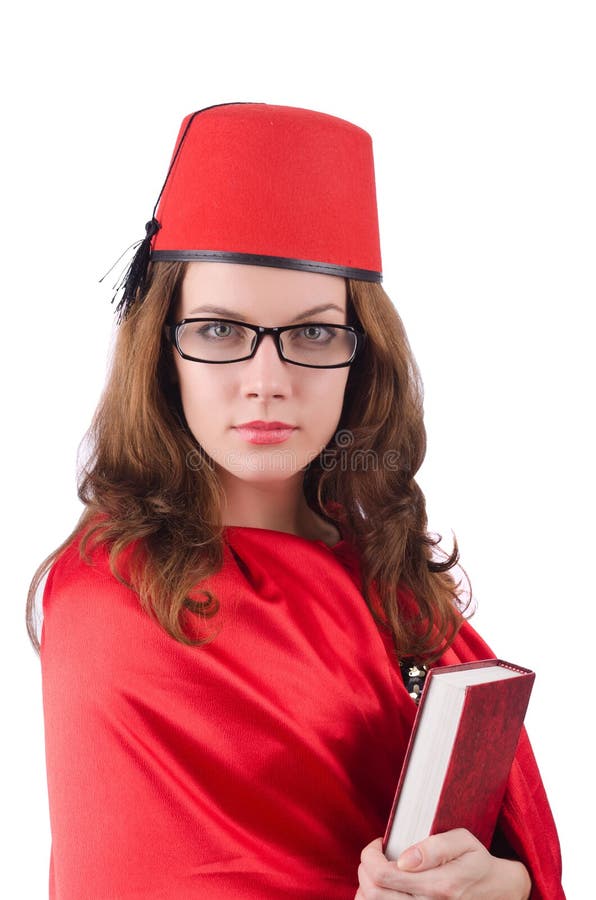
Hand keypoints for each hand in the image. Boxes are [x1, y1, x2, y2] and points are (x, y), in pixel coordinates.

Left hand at [355, 829, 530, 898]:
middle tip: (375, 855)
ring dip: (367, 887)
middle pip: (373, 893)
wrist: (498, 893)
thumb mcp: (463, 842)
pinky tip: (384, 889)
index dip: (370, 856)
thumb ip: (433, 847)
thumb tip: (402, 860)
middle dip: (365, 869)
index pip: (382, 876)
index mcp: (438, 886)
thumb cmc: (478, 862)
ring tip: (379, 872)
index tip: (379, 844)